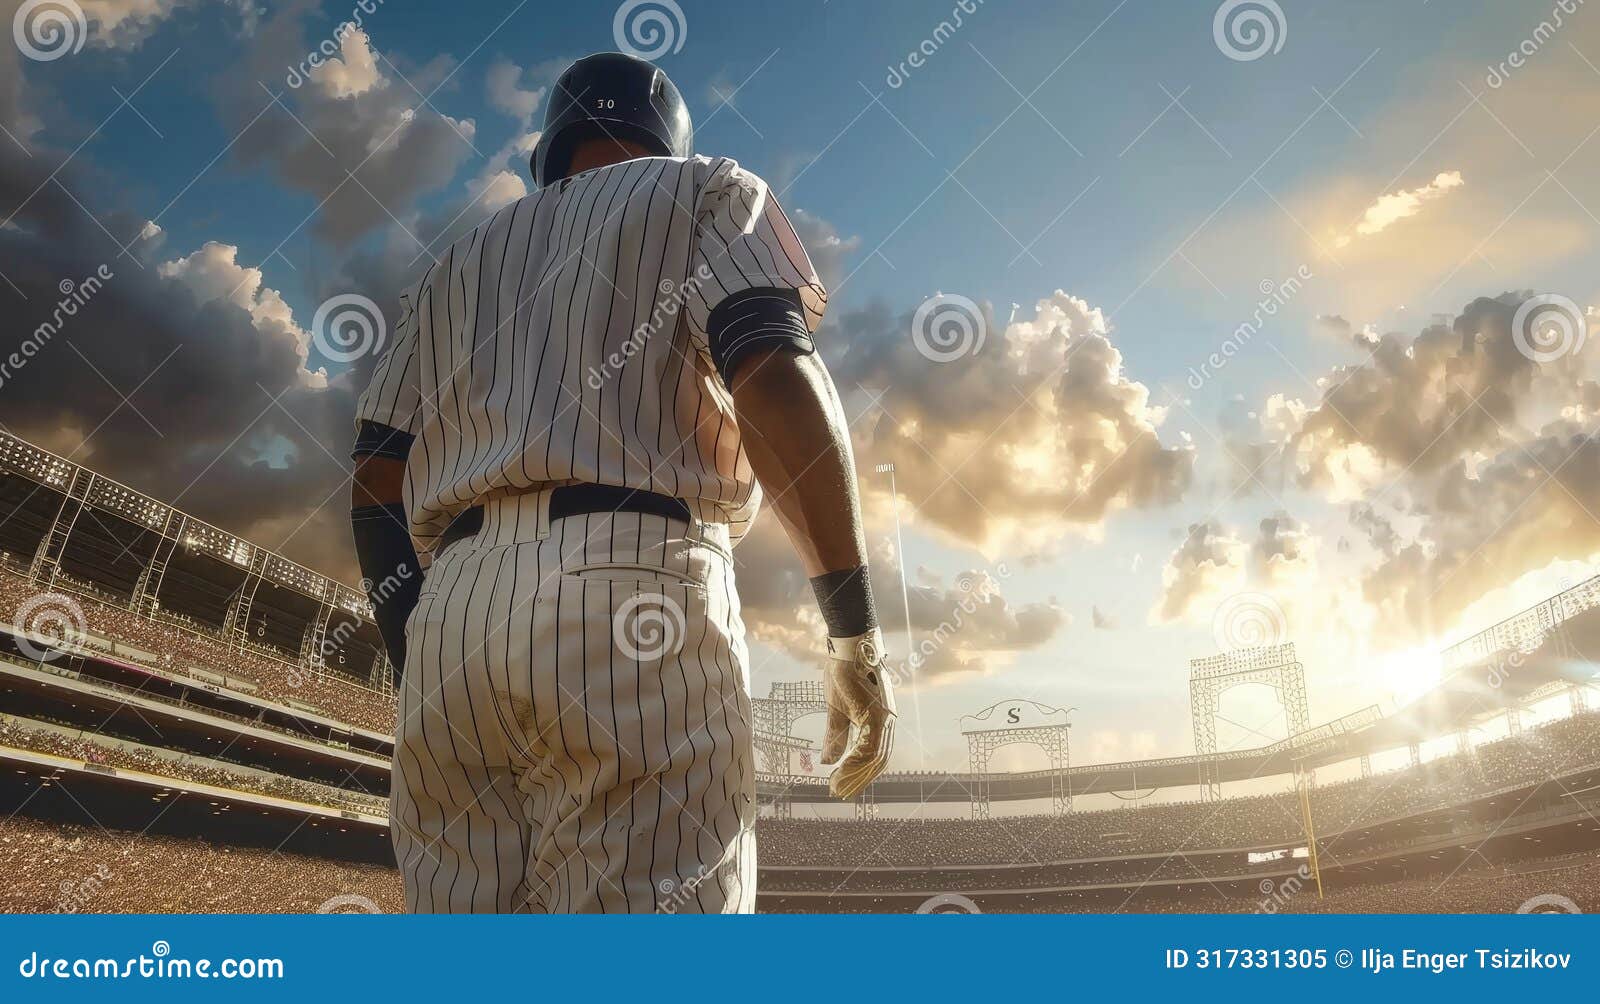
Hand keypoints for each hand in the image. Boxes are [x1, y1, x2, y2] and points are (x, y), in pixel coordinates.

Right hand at [820, 628, 895, 799]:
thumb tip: (827, 761)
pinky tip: (840, 769)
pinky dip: (855, 760)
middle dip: (858, 779)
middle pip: (877, 761)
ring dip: (855, 774)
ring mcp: (884, 717)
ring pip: (875, 756)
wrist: (848, 648)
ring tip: (837, 785)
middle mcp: (887, 721)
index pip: (874, 756)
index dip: (859, 773)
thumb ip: (835, 737)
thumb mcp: (836, 710)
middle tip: (839, 792)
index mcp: (879, 721)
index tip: (842, 786)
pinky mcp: (876, 713)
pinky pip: (869, 745)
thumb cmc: (843, 674)